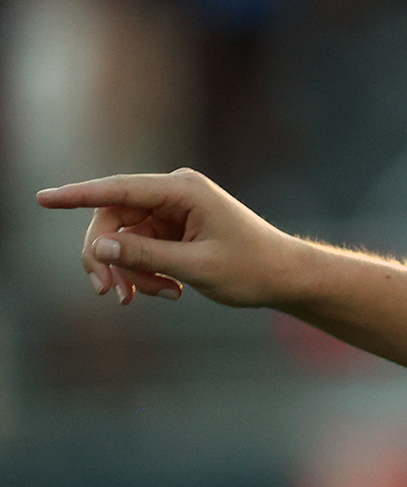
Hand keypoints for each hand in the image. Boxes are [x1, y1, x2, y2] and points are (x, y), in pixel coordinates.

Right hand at [36, 169, 308, 307]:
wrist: (285, 277)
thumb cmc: (251, 269)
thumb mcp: (195, 267)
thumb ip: (146, 255)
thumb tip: (100, 246)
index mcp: (184, 189)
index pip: (118, 190)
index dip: (77, 196)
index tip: (42, 199)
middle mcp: (175, 192)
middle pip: (113, 220)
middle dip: (108, 258)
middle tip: (110, 295)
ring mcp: (172, 210)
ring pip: (123, 240)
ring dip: (132, 272)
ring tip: (157, 297)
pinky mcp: (173, 228)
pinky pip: (140, 249)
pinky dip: (146, 274)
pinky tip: (168, 293)